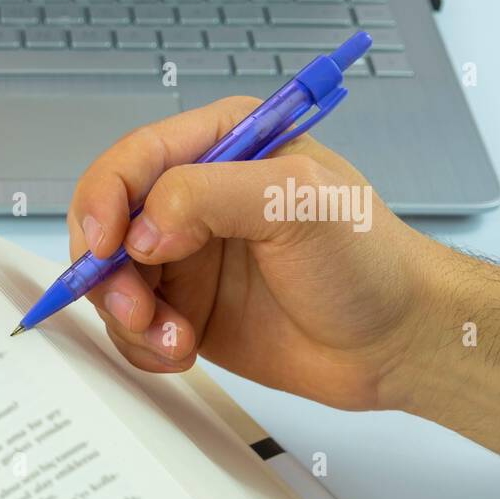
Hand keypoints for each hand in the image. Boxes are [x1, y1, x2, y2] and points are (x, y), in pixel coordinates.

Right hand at [68, 95, 449, 411]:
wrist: (396, 344)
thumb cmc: (369, 262)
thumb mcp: (298, 203)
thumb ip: (210, 197)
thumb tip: (141, 230)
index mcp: (222, 146)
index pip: (133, 160)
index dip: (104, 200)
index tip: (103, 247)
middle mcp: (195, 199)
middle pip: (107, 224)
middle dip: (109, 272)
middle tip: (136, 310)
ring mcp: (185, 257)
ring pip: (112, 281)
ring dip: (128, 317)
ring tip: (175, 340)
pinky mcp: (184, 308)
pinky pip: (131, 326)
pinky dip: (143, 345)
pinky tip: (182, 351)